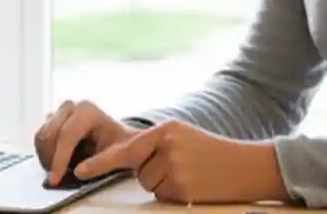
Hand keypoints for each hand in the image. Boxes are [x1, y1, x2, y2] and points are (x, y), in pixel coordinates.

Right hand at [33, 99, 140, 185]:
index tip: (55, 179)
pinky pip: (40, 138)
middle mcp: (71, 107)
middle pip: (49, 135)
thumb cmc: (120, 144)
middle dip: (51, 160)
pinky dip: (45, 154)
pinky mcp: (52, 120)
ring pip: (41, 137)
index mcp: (88, 111)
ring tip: (59, 171)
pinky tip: (58, 162)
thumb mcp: (118, 154)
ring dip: (46, 157)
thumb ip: (100, 163)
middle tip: (57, 178)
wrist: (118, 138)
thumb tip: (78, 172)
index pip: (67, 134)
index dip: (59, 159)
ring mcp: (60, 112)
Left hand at [74, 119, 287, 203]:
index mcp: (166, 130)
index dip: (101, 162)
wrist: (247, 165)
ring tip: (191, 175)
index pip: (126, 149)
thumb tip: (129, 161)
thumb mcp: (182, 136)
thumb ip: (155, 145)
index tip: (79, 171)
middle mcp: (168, 147)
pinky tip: (194, 185)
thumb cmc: (212, 152)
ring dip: (165, 184)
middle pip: (139, 171)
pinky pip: (163, 196)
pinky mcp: (183, 189)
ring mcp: (176, 170)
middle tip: (182, 166)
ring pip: (150, 185)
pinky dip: (175, 195)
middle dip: (153, 172)